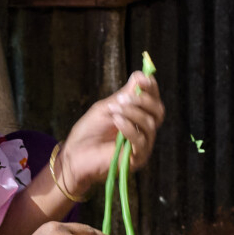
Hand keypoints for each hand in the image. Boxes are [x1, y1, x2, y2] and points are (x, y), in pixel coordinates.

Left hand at [60, 71, 165, 199]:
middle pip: (158, 112)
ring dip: (132, 113)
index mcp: (139, 117)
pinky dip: (130, 128)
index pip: (153, 100)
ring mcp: (142, 145)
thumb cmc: (89, 131)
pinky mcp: (137, 159)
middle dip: (144, 100)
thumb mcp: (106, 108)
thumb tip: (140, 75)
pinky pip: (141, 141)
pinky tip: (117, 121)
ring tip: (114, 111)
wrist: (75, 154)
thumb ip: (124, 95)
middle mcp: (144, 131)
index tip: (142, 79)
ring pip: (150, 124)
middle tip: (124, 98)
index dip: (151, 88)